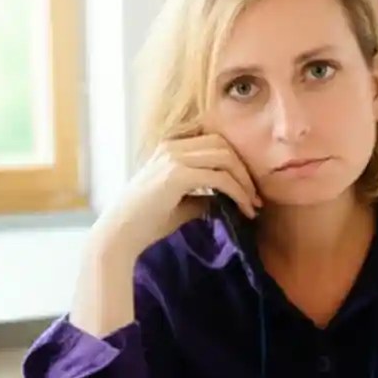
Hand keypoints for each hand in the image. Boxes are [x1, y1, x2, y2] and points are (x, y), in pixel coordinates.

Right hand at [92, 134, 261, 258]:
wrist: (120, 234)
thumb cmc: (148, 221)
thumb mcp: (183, 203)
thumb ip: (206, 196)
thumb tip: (233, 199)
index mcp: (172, 148)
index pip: (215, 143)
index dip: (237, 163)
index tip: (250, 190)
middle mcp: (172, 146)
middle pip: (224, 145)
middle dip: (246, 171)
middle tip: (257, 198)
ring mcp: (173, 157)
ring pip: (226, 158)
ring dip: (245, 182)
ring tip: (253, 206)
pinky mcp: (177, 174)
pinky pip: (219, 177)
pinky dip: (237, 192)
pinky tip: (243, 209)